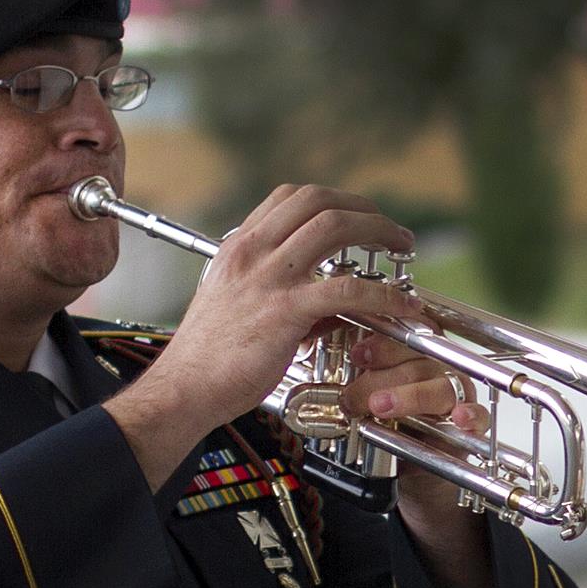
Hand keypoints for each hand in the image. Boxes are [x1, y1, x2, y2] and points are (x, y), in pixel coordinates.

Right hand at [140, 184, 422, 430]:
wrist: (183, 389)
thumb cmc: (208, 360)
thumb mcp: (238, 310)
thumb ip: (285, 299)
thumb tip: (335, 308)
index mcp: (239, 248)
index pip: (290, 198)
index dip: (333, 201)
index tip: (358, 217)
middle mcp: (252, 252)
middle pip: (319, 201)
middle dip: (365, 209)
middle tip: (391, 232)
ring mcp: (268, 277)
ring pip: (335, 227)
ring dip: (380, 232)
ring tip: (403, 249)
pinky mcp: (284, 310)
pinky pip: (347, 289)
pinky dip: (384, 295)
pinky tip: (402, 306)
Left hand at [337, 333, 493, 534]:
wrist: (412, 469)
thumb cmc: (391, 429)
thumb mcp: (367, 403)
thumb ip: (356, 386)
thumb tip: (332, 383)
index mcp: (413, 354)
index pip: (404, 334)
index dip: (381, 342)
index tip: (357, 355)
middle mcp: (437, 368)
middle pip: (419, 359)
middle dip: (383, 376)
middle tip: (354, 397)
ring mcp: (458, 393)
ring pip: (441, 385)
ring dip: (411, 395)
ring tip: (381, 407)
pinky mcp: (472, 423)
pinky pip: (478, 414)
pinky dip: (470, 415)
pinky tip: (458, 418)